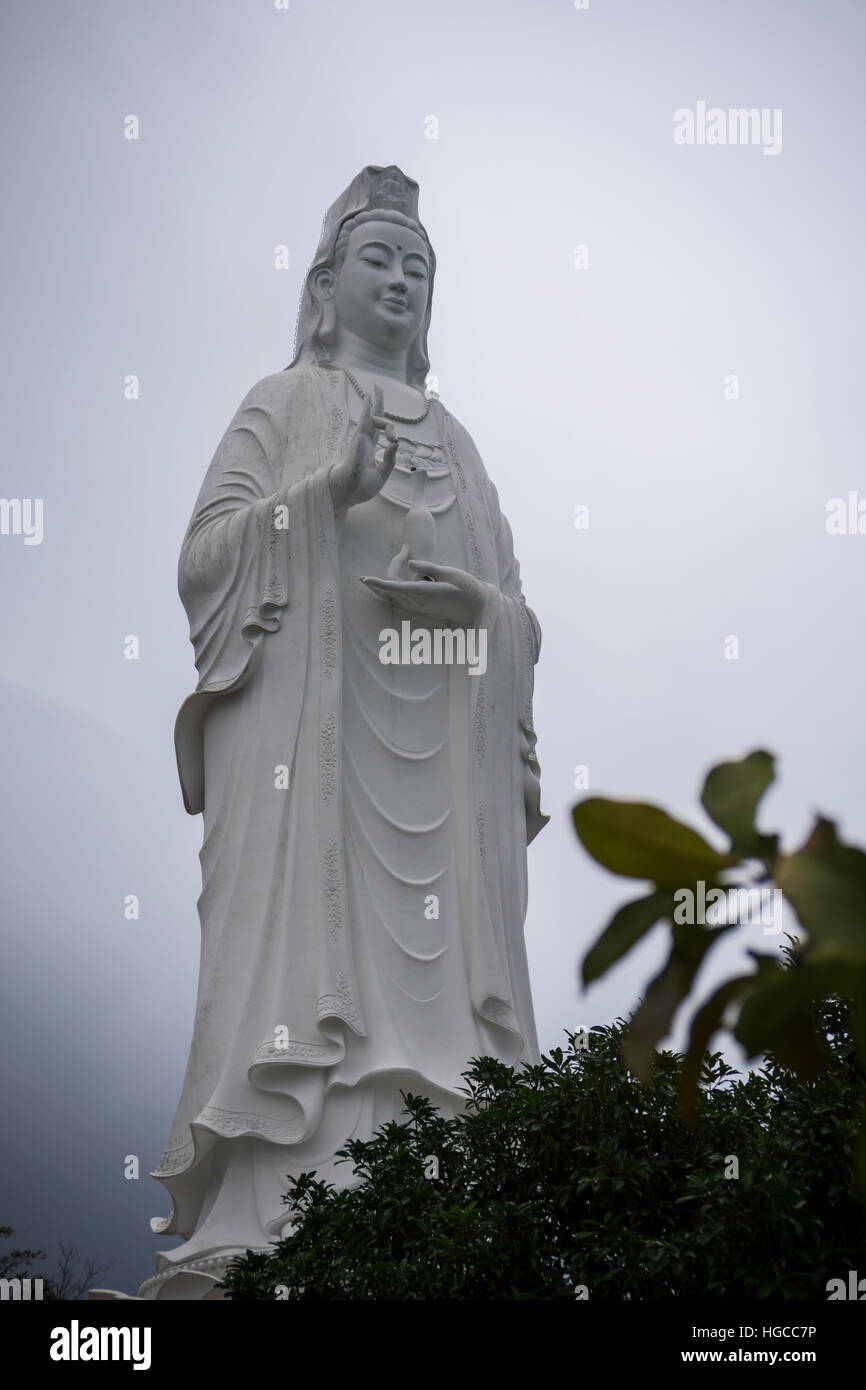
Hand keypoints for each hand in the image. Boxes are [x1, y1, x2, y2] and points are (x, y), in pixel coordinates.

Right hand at [328, 385, 397, 511]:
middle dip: (377, 402)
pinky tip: (369, 396)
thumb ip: (390, 459)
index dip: (388, 427)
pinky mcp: (359, 440)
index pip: (378, 430)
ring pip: (371, 417)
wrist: (349, 493)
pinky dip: (367, 408)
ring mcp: (361, 439)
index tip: (394, 439)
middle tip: (378, 387)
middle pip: (373, 418)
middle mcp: (365, 441)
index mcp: (370, 449)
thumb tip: (396, 443)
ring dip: (375, 401)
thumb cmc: (361, 487)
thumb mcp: (382, 474)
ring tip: (377, 387)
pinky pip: (365, 421)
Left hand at [361, 560, 488, 625]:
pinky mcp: (424, 607)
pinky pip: (402, 602)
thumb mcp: (450, 572)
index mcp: (425, 592)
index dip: (379, 583)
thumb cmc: (466, 587)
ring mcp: (422, 607)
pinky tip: (384, 592)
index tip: (365, 580)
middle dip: (376, 585)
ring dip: (380, 592)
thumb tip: (410, 562)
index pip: (397, 587)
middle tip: (363, 578)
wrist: (476, 606)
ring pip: (395, 599)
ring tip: (367, 586)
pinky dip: (390, 596)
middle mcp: (420, 602)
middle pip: (392, 593)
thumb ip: (428, 568)